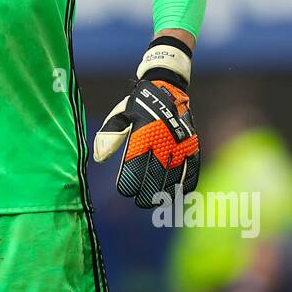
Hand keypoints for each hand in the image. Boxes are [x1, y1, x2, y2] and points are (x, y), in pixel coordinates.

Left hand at [93, 36, 200, 208]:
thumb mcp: (121, 114)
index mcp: (142, 132)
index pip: (135, 164)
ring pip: (174, 174)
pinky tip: (179, 194)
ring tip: (157, 202)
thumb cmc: (139, 105)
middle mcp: (162, 139)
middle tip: (141, 202)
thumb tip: (99, 158)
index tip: (125, 192)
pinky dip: (187, 182)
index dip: (130, 181)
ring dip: (166, 191)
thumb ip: (110, 135)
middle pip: (155, 174)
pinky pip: (192, 167)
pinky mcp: (191, 144)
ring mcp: (179, 143)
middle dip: (148, 192)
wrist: (168, 88)